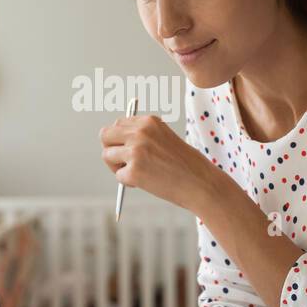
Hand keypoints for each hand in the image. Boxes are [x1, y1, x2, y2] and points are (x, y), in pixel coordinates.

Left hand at [100, 114, 220, 213]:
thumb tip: (115, 142)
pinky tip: (147, 183)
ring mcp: (136, 151)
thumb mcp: (165, 139)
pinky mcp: (134, 171)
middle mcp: (140, 132)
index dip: (120, 139)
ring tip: (138, 174)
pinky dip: (128, 182)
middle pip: (105, 136)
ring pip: (107, 156)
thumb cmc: (186, 165)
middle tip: (121, 163)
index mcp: (148, 121)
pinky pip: (118, 176)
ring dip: (118, 167)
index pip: (117, 124)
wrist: (201, 184)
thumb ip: (142, 136)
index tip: (128, 149)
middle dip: (110, 149)